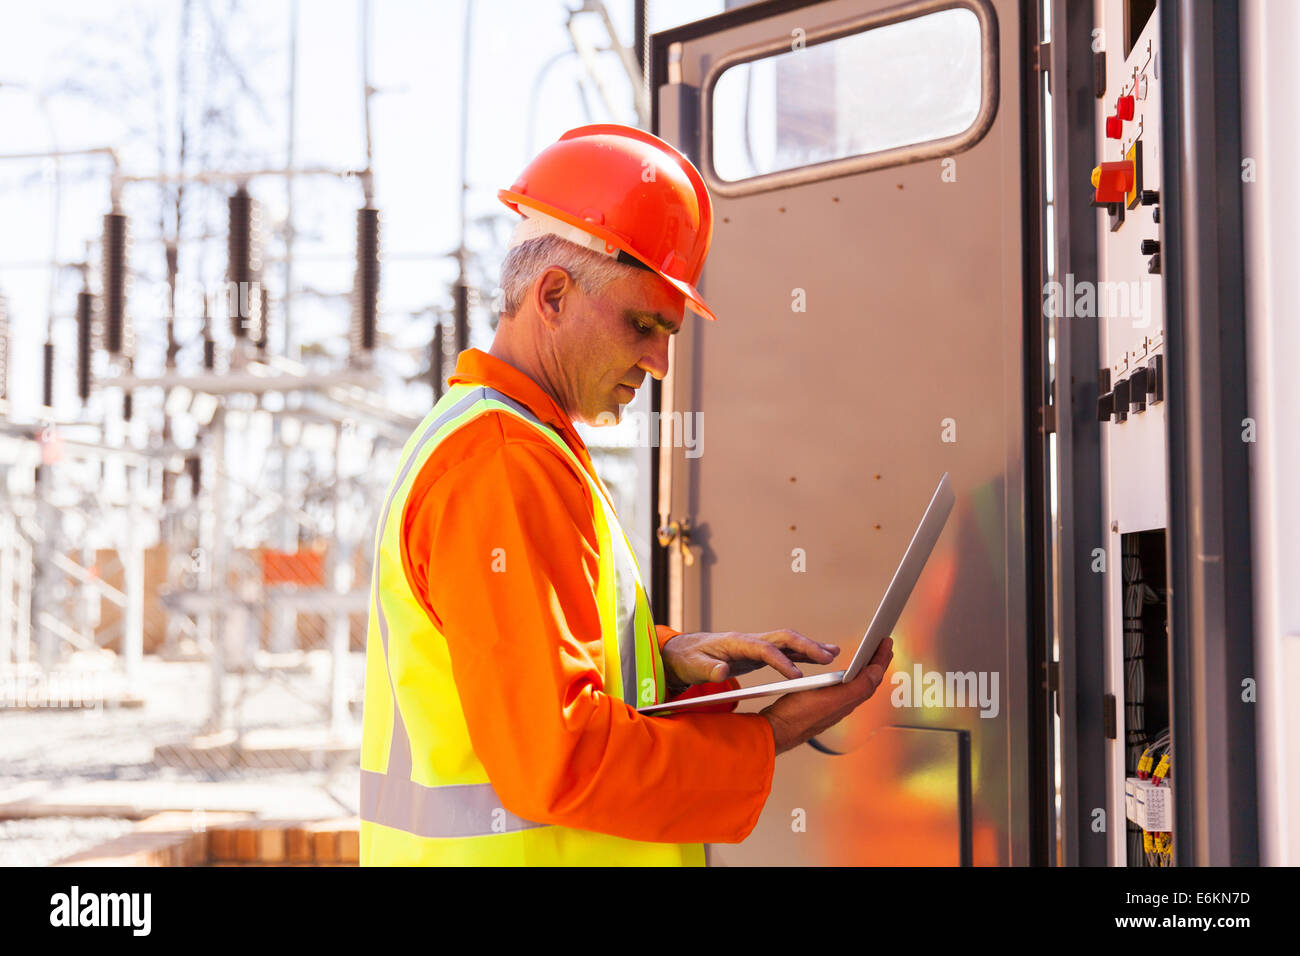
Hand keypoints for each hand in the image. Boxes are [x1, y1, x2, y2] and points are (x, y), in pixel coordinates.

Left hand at [661, 629, 839, 693]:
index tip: (796, 676)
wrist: (684, 652)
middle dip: (806, 646)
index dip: (780, 662)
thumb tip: (722, 671)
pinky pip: (786, 649)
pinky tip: (821, 658)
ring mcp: (757, 644)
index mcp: (736, 643)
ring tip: (834, 655)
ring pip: (789, 641)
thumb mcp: (693, 666)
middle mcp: (750, 640)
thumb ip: (708, 669)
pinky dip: (804, 652)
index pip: (763, 650)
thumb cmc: (688, 659)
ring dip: (810, 647)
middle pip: (783, 638)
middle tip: (830, 658)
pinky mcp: (760, 651)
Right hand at [760, 638, 893, 755]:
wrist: (776, 730)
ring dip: (867, 670)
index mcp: (848, 700)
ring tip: (872, 657)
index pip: (872, 677)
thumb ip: (857, 686)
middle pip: (868, 682)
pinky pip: (847, 690)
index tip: (886, 642)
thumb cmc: (797, 714)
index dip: (880, 659)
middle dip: (878, 662)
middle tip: (885, 646)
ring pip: (859, 686)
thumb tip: (877, 672)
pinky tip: (850, 674)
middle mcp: (844, 705)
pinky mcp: (823, 708)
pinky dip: (854, 678)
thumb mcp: (829, 696)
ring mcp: (834, 707)